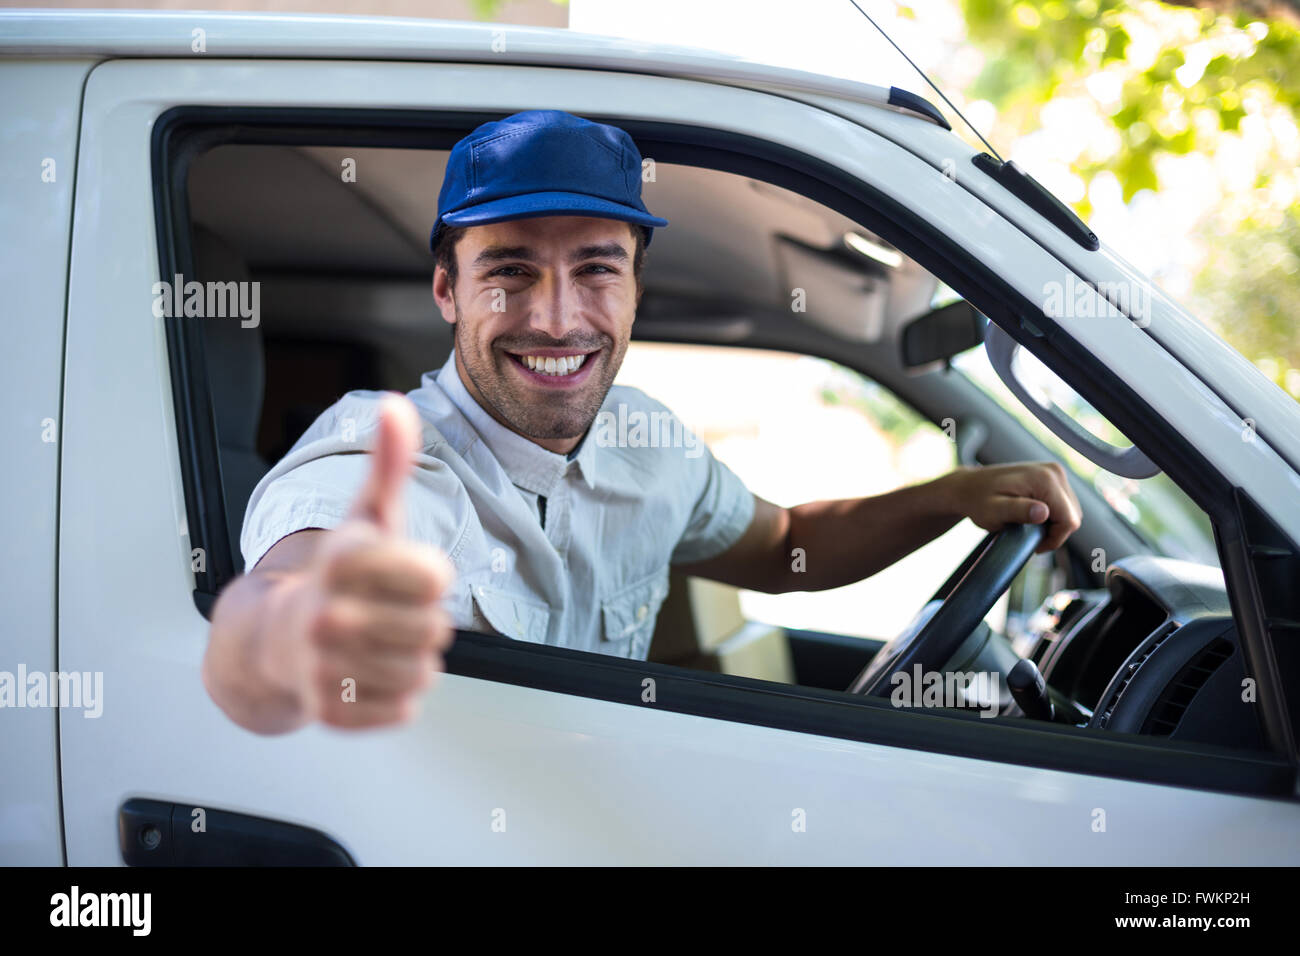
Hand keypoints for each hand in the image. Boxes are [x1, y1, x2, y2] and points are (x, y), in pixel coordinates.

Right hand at [254, 394, 455, 729]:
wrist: (273, 641)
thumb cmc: (335, 575)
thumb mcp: (365, 515)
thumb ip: (388, 464)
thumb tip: (398, 406)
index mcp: (340, 560)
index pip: (434, 576)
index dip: (431, 576)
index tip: (406, 572)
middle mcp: (324, 613)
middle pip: (435, 628)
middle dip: (426, 622)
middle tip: (393, 614)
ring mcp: (322, 667)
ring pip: (422, 670)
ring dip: (414, 659)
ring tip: (383, 644)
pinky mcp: (329, 713)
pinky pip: (401, 708)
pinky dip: (397, 696)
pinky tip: (370, 675)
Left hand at [943, 461, 1082, 553]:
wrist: (968, 486)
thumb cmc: (978, 501)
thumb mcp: (994, 511)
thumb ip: (1019, 511)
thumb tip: (1043, 512)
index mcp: (1045, 479)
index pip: (1069, 520)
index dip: (1055, 538)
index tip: (1035, 545)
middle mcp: (1054, 472)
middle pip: (1073, 515)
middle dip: (1054, 532)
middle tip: (1028, 537)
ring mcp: (1054, 472)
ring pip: (1070, 511)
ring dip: (1054, 524)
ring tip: (1028, 526)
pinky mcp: (1052, 477)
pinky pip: (1064, 505)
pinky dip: (1053, 516)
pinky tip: (1033, 517)